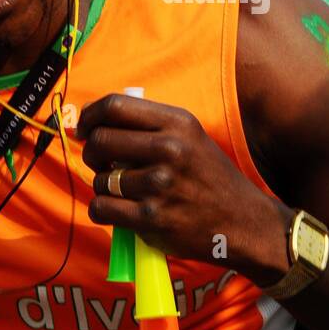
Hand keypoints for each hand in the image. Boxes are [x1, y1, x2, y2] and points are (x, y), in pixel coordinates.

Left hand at [76, 93, 289, 284]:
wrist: (245, 224)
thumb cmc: (210, 178)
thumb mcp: (190, 137)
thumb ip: (149, 125)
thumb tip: (93, 121)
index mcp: (177, 122)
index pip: (115, 106)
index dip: (90, 115)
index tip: (83, 128)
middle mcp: (169, 149)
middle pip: (101, 139)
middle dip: (92, 152)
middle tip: (101, 163)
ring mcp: (160, 185)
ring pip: (99, 179)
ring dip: (102, 186)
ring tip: (122, 191)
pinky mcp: (152, 219)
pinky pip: (102, 208)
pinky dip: (102, 211)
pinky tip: (116, 211)